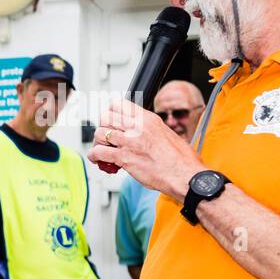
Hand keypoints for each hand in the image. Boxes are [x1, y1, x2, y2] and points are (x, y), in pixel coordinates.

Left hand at [88, 97, 203, 200]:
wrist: (184, 174)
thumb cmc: (180, 159)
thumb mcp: (165, 133)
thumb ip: (148, 130)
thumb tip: (136, 132)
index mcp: (148, 119)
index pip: (119, 104)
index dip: (111, 112)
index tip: (110, 121)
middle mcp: (137, 127)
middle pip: (106, 117)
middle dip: (102, 127)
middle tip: (105, 137)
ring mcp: (129, 141)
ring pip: (100, 133)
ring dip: (98, 142)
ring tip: (102, 149)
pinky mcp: (124, 157)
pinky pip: (99, 152)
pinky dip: (94, 156)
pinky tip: (97, 159)